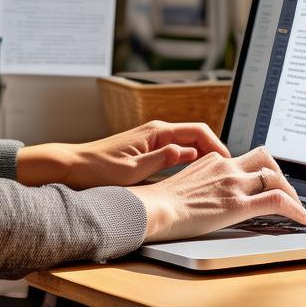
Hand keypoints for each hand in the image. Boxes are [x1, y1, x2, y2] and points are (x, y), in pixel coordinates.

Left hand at [16, 120, 229, 189]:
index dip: (218, 145)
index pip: (198, 131)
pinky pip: (177, 150)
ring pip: (188, 143)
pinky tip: (196, 175)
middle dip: (216, 151)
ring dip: (205, 155)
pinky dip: (191, 159)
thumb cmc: (99, 169)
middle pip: (197, 136)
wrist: (74, 166)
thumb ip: (161, 159)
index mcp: (156, 132)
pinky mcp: (147, 150)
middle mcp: (157, 132)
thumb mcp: (133, 170)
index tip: (230, 163)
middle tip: (231, 171)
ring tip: (219, 174)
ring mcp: (152, 140)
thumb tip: (186, 150)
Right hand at [126, 146, 305, 241]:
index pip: (245, 157)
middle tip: (287, 192)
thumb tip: (202, 194)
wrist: (152, 208)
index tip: (268, 180)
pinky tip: (304, 219)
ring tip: (298, 208)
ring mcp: (234, 184)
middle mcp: (226, 166)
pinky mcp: (239, 204)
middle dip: (281, 176)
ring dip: (292, 192)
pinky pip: (278, 200)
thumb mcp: (182, 185)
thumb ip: (199, 184)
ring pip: (277, 177)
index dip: (263, 168)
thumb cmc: (159, 204)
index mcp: (212, 160)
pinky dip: (296, 208)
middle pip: (266, 160)